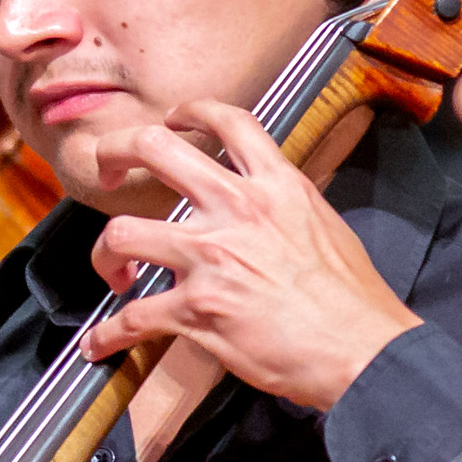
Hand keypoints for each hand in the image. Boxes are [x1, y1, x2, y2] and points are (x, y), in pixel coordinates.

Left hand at [76, 99, 419, 408]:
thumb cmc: (353, 299)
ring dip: (104, 254)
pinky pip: (133, 318)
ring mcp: (210, 259)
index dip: (190, 112)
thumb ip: (286, 207)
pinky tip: (100, 344)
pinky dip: (108, 335)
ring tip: (111, 269)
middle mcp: (235, 210)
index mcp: (275, 186)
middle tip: (106, 167)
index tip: (172, 121)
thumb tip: (269, 207)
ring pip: (122, 232)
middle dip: (114, 152)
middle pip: (152, 149)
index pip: (226, 120)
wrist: (362, 349)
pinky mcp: (197, 310)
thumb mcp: (325, 225)